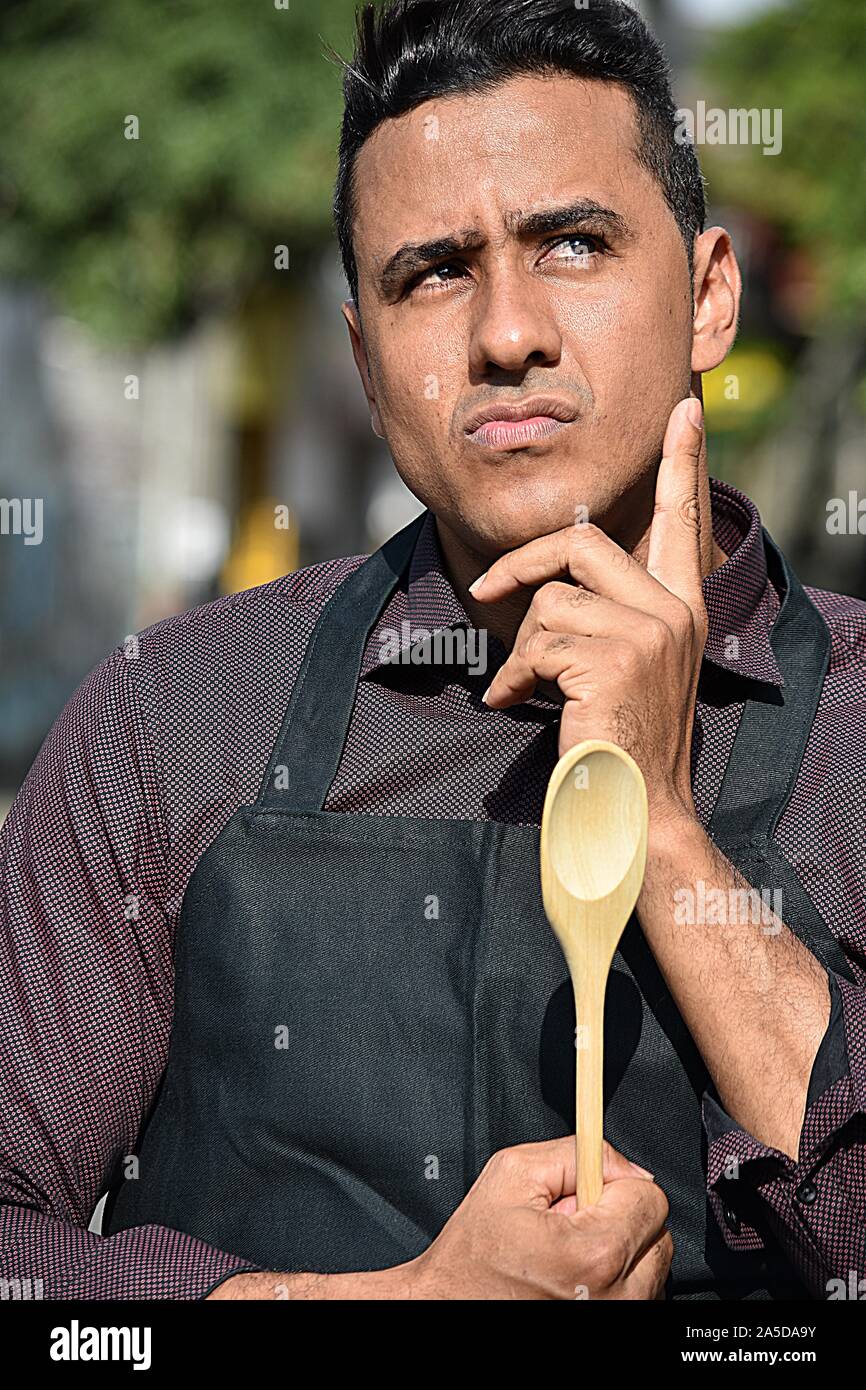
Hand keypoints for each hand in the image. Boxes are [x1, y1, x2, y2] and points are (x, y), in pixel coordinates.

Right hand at [407, 1136, 671, 1299]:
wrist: (450, 1308)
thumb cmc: (474, 1254)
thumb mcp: (512, 1174)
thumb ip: (575, 1154)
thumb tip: (622, 1165)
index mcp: (593, 1253)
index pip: (650, 1197)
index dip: (614, 1185)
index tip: (586, 1194)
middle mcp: (616, 1297)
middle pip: (657, 1234)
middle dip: (620, 1219)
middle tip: (571, 1226)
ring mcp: (617, 1321)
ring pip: (651, 1267)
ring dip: (620, 1254)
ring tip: (570, 1256)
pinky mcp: (615, 1334)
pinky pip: (638, 1295)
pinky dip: (615, 1283)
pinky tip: (577, 1280)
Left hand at [473, 397, 708, 831]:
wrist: (638, 809)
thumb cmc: (619, 743)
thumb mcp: (620, 670)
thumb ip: (599, 620)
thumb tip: (542, 590)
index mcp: (681, 609)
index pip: (682, 524)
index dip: (681, 465)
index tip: (687, 413)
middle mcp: (674, 613)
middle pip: (581, 546)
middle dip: (521, 567)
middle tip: (486, 592)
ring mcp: (649, 634)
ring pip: (550, 601)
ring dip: (521, 648)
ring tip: (522, 687)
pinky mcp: (616, 658)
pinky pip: (538, 639)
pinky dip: (513, 674)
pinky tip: (514, 703)